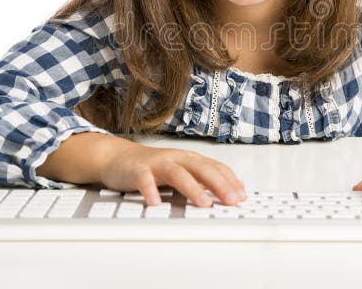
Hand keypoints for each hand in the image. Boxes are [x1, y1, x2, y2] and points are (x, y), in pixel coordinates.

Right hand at [98, 142, 247, 206]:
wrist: (119, 157)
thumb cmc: (153, 167)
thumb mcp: (181, 172)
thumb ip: (202, 180)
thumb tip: (230, 190)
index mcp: (190, 159)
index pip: (215, 167)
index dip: (230, 181)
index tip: (242, 196)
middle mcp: (177, 158)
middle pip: (202, 169)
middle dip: (219, 185)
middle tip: (232, 201)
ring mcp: (158, 163)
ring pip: (178, 173)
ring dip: (192, 188)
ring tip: (203, 204)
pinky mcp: (139, 170)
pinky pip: (145, 180)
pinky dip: (151, 190)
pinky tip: (156, 203)